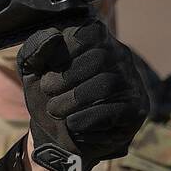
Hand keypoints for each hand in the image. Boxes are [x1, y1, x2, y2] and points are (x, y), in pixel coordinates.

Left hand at [17, 20, 146, 170]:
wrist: (61, 136)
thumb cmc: (50, 96)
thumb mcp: (33, 72)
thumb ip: (36, 51)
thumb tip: (54, 37)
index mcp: (98, 40)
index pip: (89, 33)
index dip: (64, 51)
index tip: (47, 69)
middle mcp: (120, 56)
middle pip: (99, 59)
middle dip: (67, 77)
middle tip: (48, 91)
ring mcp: (132, 83)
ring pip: (107, 85)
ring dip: (74, 100)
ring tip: (55, 110)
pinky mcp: (136, 109)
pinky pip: (116, 111)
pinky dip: (88, 119)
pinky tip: (72, 124)